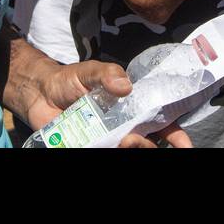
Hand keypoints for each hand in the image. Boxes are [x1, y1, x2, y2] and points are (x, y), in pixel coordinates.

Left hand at [25, 59, 191, 148]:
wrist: (39, 92)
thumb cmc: (69, 80)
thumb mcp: (90, 70)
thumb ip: (107, 73)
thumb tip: (125, 85)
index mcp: (130, 107)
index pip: (159, 122)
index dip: (175, 135)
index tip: (184, 145)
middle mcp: (122, 127)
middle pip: (147, 142)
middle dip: (148, 145)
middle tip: (135, 140)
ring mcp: (106, 139)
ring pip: (128, 149)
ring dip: (130, 148)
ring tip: (121, 142)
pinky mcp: (90, 146)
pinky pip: (104, 152)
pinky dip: (108, 150)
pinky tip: (102, 144)